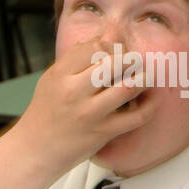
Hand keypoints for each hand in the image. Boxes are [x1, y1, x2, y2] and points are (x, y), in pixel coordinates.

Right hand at [0, 41, 155, 188]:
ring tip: (145, 77)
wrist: (36, 149)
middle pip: (113, 63)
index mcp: (60, 75)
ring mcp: (90, 112)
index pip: (94, 47)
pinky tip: (152, 98)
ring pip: (128, 87)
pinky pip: (136, 116)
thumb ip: (76, 61)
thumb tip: (106, 40)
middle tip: (134, 64)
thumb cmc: (47, 112)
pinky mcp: (104, 132)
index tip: (116, 52)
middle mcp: (74, 91)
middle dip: (130, 60)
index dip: (111, 46)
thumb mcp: (53, 80)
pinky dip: (150, 105)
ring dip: (143, 79)